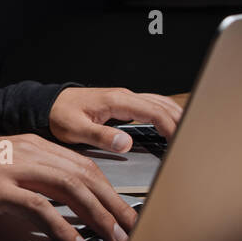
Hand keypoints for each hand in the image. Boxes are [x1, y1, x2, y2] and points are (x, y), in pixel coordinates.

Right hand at [0, 133, 138, 240]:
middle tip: (133, 228)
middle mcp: (30, 152)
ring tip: (114, 239)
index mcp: (35, 145)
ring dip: (97, 216)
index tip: (126, 213)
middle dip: (114, 204)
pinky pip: (40, 207)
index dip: (110, 190)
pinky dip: (63, 228)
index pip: (84, 165)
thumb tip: (66, 208)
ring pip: (71, 188)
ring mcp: (15, 168)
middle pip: (85, 175)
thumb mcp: (8, 169)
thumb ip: (37, 181)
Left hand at [47, 86, 183, 150]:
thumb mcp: (76, 129)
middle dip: (180, 120)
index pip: (153, 111)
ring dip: (176, 114)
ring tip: (188, 132)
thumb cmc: (59, 115)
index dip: (170, 126)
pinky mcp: (123, 103)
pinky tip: (171, 122)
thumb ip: (101, 136)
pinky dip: (166, 112)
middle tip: (192, 139)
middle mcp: (124, 96)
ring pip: (159, 102)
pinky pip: (151, 104)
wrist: (49, 104)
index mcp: (116, 101)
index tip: (179, 141)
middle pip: (162, 105)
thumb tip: (125, 143)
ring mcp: (125, 98)